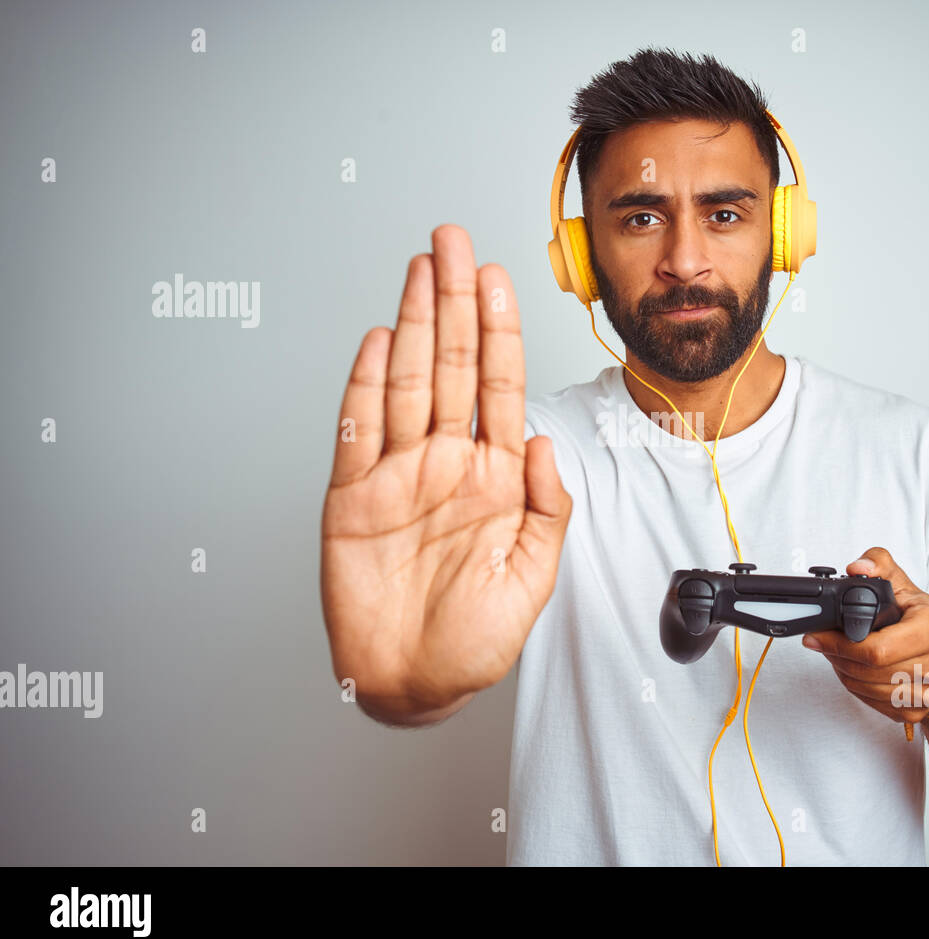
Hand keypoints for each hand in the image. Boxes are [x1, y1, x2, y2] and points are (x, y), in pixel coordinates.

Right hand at [320, 225, 572, 719]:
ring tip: (421, 268)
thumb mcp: (534, 576)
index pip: (501, 386)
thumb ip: (549, 508)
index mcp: (496, 477)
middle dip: (455, 301)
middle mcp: (448, 463)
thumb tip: (548, 443)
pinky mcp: (354, 498)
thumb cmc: (476, 637)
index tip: (499, 278)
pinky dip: (366, 385)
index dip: (501, 330)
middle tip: (453, 240)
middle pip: (453, 366)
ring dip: (414, 323)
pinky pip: (360, 430)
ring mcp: (400, 475)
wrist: (414, 682)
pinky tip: (379, 342)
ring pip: (408, 382)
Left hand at [803, 547, 928, 725]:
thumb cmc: (924, 620)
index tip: (817, 636)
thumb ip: (879, 564)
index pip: (876, 650)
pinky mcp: (915, 713)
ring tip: (837, 653)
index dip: (840, 644)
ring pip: (866, 689)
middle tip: (821, 643)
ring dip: (842, 671)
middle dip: (836, 656)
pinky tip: (854, 670)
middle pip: (867, 671)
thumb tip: (857, 567)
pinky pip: (872, 703)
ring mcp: (928, 695)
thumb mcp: (904, 585)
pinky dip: (856, 687)